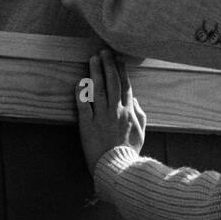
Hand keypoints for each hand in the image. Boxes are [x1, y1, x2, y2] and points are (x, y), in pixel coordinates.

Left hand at [75, 49, 146, 173]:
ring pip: (99, 90)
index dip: (122, 71)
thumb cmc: (130, 151)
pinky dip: (81, 94)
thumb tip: (135, 99)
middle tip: (104, 51)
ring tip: (93, 59)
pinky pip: (83, 106)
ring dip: (96, 72)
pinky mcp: (87, 126)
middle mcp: (116, 110)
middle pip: (112, 82)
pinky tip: (79, 82)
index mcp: (129, 112)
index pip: (126, 86)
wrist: (118, 168)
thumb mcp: (141, 132)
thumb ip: (140, 114)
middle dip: (108, 65)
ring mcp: (101, 117)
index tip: (118, 59)